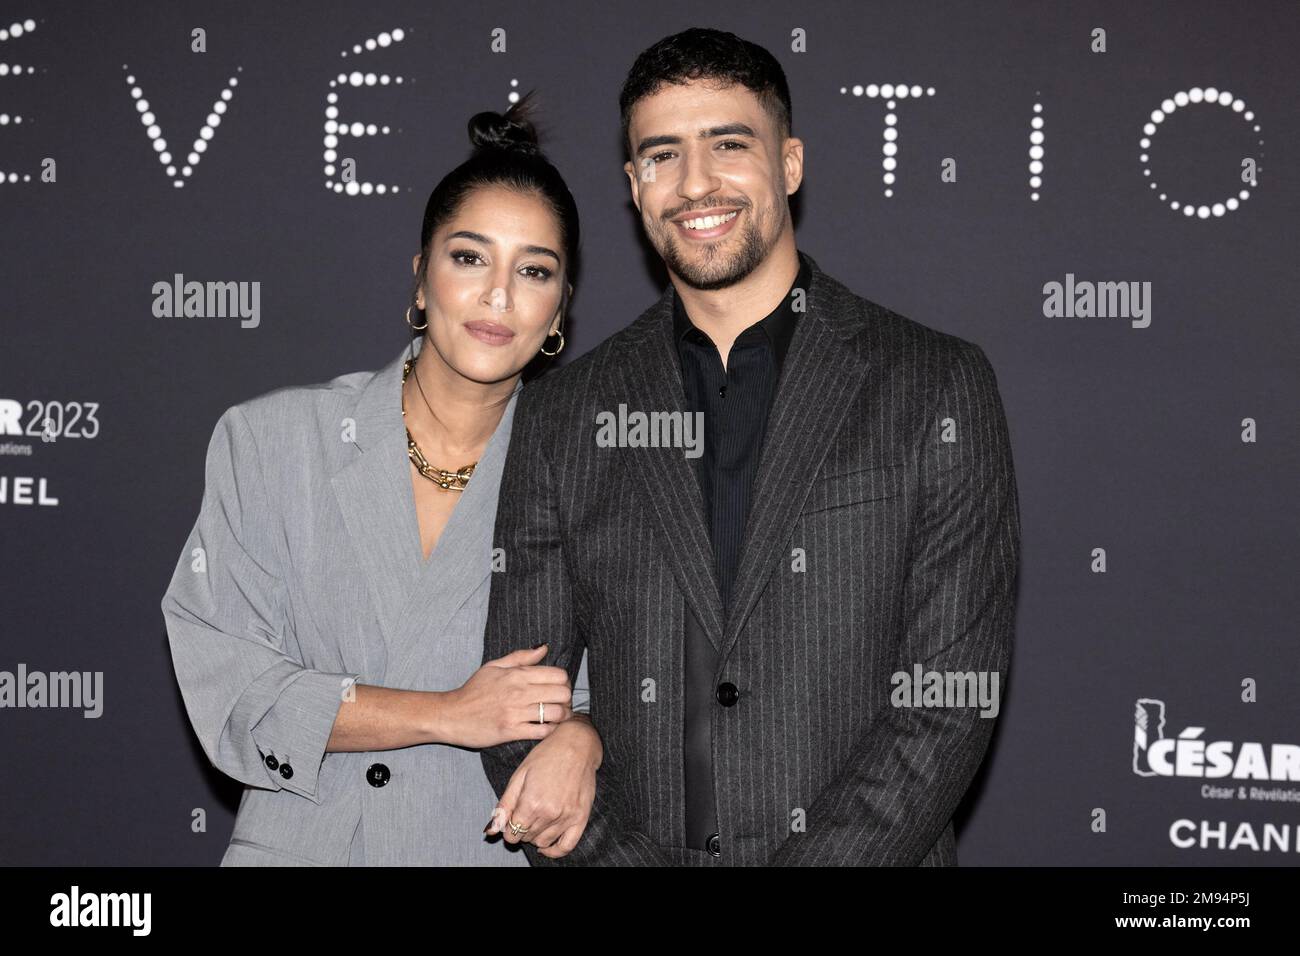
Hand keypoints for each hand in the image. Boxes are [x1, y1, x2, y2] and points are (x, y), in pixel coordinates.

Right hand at [438, 645, 571, 747]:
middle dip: (566, 700)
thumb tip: (544, 648)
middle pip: (562, 694)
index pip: (559, 675)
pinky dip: (549, 731)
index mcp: (517, 674)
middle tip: (560, 704)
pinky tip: (545, 728)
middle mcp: (518, 692)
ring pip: (556, 713)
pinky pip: (542, 731)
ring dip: (561, 717)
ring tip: (556, 718)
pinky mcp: (510, 731)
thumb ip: (521, 657)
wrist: (451, 714)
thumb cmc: (473, 690)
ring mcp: (515, 712)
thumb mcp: (494, 666)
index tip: (558, 688)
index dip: (564, 682)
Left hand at [487, 716, 601, 857]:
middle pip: (526, 837)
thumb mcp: (519, 775)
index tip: (508, 823)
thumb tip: (491, 831)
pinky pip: (567, 846)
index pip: (512, 832)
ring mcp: (567, 817)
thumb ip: (505, 805)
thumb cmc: (547, 755)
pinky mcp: (581, 818)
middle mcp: (549, 813)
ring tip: (535, 821)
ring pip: (543, 842)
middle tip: (523, 816)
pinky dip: (554, 851)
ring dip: (534, 837)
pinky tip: (546, 847)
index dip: (507, 830)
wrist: (578, 744)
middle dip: (520, 830)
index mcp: (531, 802)